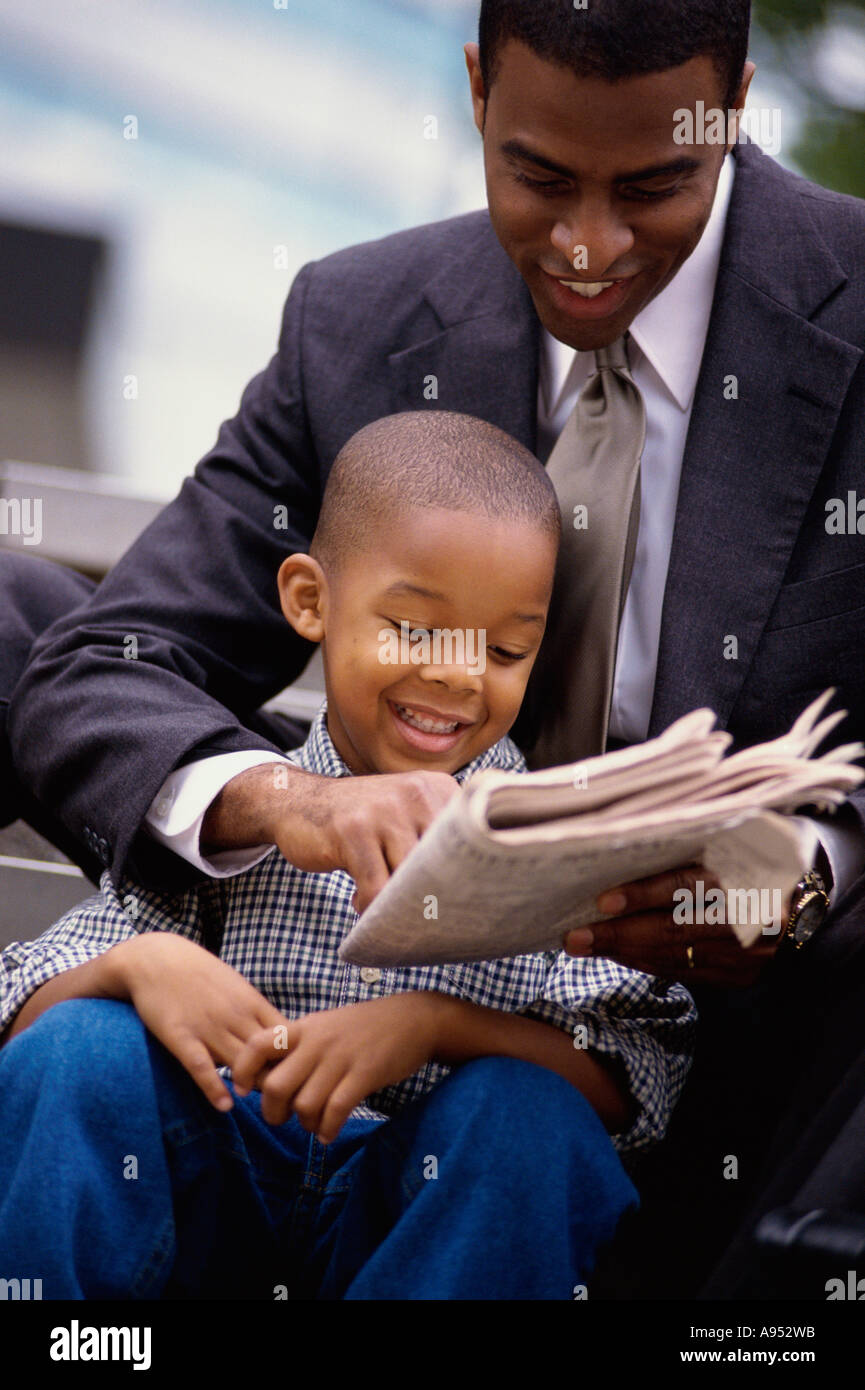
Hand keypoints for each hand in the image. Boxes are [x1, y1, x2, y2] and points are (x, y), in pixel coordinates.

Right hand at [112, 933, 289, 1109]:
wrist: (156, 958)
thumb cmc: (199, 973)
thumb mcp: (237, 986)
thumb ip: (257, 1011)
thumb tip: (280, 1034)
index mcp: (253, 1003)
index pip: (287, 1038)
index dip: (297, 1061)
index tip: (299, 1079)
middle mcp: (235, 1016)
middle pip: (269, 1056)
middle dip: (281, 1080)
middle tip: (288, 1103)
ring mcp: (209, 1027)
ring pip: (241, 1063)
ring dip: (253, 1087)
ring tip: (265, 1110)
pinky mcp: (181, 1036)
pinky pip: (201, 1066)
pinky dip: (214, 1087)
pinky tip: (225, 1105)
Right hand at [203, 763, 458, 912]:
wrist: (297, 801)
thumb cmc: (360, 821)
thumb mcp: (404, 816)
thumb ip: (436, 841)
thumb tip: (474, 894)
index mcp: (437, 788)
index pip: (470, 842)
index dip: (466, 879)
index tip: (457, 904)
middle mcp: (416, 792)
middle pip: (445, 863)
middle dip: (433, 897)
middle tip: (420, 916)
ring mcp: (384, 809)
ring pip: (412, 878)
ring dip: (399, 905)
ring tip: (385, 907)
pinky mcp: (353, 831)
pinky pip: (376, 887)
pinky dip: (370, 904)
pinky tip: (360, 900)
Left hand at [231, 993, 444, 1140]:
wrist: (414, 1019)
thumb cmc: (364, 1028)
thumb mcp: (325, 1027)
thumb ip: (298, 1048)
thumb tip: (267, 1080)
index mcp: (304, 1028)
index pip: (258, 1045)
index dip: (242, 1071)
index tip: (244, 1091)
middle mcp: (317, 1041)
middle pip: (275, 1086)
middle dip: (272, 1112)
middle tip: (282, 1118)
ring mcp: (341, 1058)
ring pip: (304, 1105)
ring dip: (305, 1124)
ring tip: (314, 1124)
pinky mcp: (364, 1074)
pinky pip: (335, 1111)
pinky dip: (328, 1129)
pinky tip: (329, 1133)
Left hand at [562, 864, 791, 985]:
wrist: (806, 891)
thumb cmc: (755, 851)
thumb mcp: (730, 836)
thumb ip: (686, 841)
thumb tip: (622, 846)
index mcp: (748, 871)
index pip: (688, 885)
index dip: (644, 893)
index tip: (604, 900)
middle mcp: (750, 915)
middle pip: (676, 928)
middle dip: (620, 935)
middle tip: (576, 936)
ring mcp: (748, 952)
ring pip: (677, 956)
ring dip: (626, 953)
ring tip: (587, 945)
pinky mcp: (743, 974)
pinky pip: (687, 972)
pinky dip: (649, 965)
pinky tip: (621, 956)